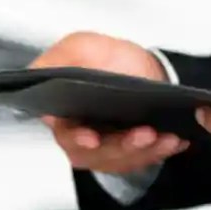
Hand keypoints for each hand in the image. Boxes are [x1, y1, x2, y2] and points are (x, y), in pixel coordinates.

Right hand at [33, 32, 189, 172]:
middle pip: (93, 155)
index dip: (76, 139)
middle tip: (143, 133)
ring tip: (163, 136)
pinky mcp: (128, 155)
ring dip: (143, 151)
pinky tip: (172, 141)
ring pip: (120, 161)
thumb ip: (57, 59)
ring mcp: (105, 148)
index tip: (92, 138)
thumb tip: (38, 74)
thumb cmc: (114, 59)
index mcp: (63, 113)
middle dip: (120, 147)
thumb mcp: (81, 47)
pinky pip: (141, 162)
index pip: (63, 133)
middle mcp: (81, 135)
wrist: (149, 69)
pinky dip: (158, 153)